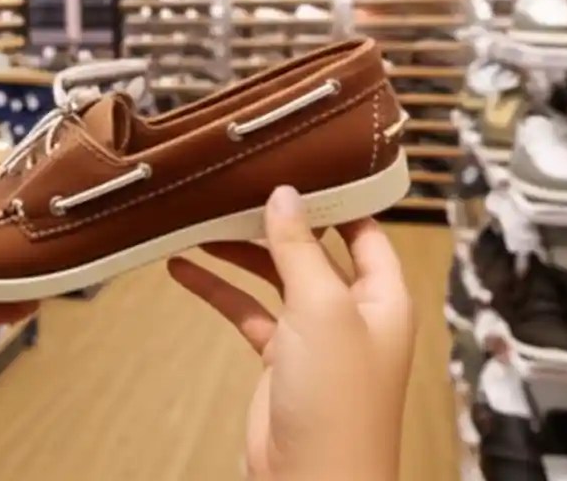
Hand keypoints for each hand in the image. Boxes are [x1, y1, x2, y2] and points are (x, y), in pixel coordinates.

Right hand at [168, 187, 414, 480]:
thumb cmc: (338, 402)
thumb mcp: (322, 309)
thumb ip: (301, 249)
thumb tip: (285, 196)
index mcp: (383, 294)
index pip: (364, 229)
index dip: (334, 197)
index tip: (296, 165)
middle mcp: (353, 310)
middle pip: (313, 248)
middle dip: (275, 220)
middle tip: (237, 186)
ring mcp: (315, 336)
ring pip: (274, 277)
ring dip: (238, 252)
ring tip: (200, 220)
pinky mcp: (280, 360)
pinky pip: (247, 312)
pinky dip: (218, 290)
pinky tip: (184, 268)